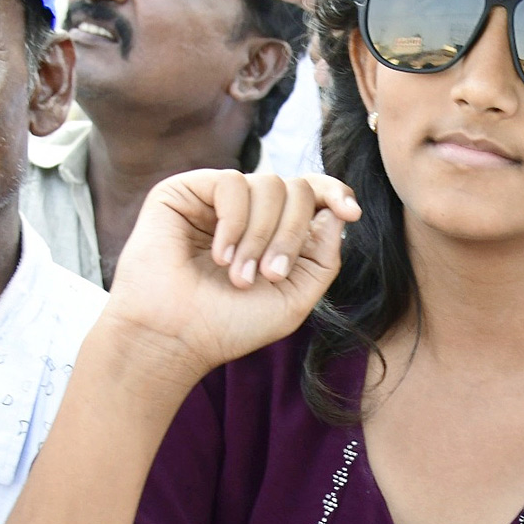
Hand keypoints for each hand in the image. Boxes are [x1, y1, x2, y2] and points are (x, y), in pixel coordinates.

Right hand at [99, 170, 360, 391]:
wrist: (173, 339)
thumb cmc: (229, 325)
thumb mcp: (294, 299)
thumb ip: (323, 258)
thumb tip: (336, 213)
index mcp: (276, 231)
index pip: (314, 193)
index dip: (336, 193)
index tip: (350, 212)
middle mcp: (250, 210)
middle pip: (298, 189)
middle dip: (291, 233)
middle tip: (270, 275)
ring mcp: (218, 199)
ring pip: (269, 184)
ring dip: (261, 235)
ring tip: (238, 275)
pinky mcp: (185, 191)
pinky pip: (232, 183)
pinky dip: (234, 222)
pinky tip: (219, 255)